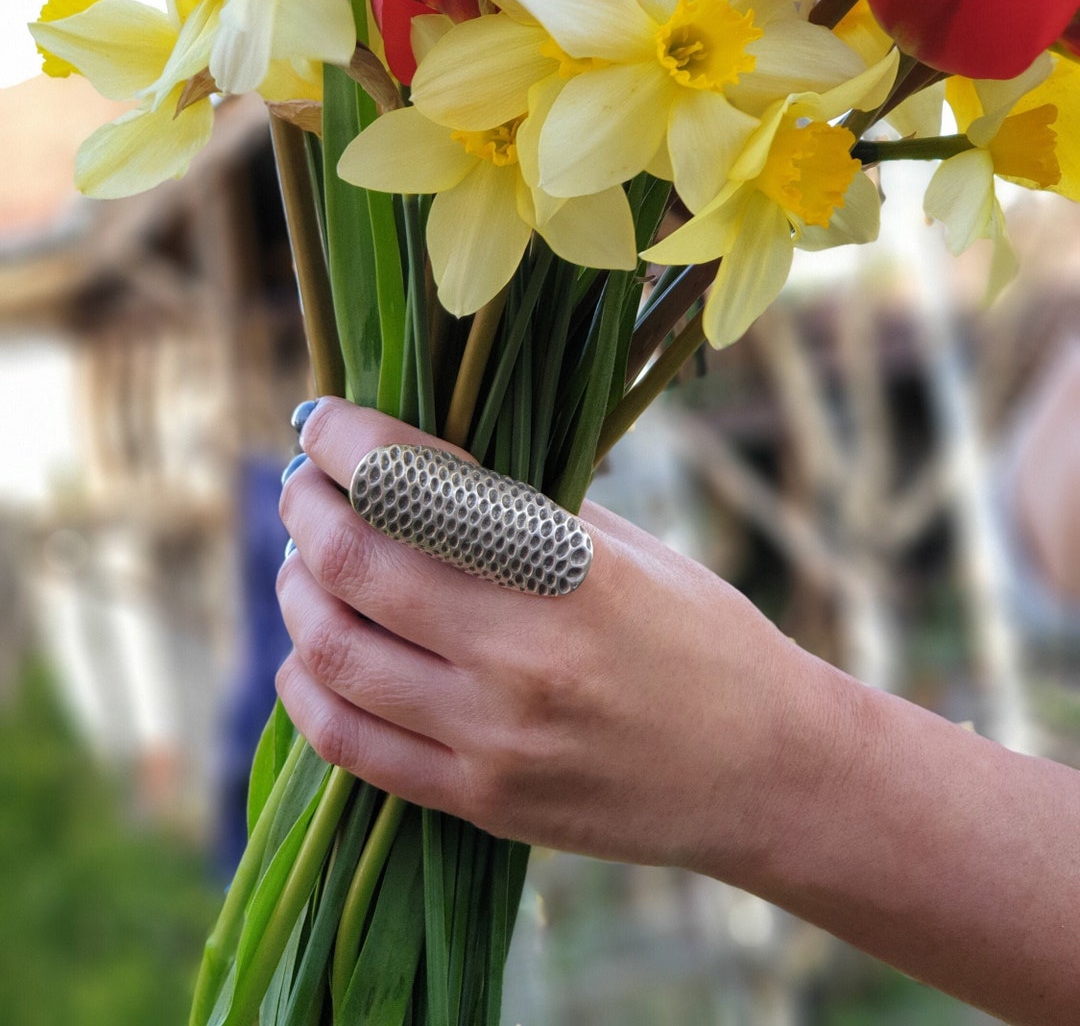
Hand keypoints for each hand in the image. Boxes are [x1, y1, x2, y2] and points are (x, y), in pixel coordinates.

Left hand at [276, 397, 830, 876]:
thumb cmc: (705, 637)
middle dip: (306, 506)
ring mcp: (495, 737)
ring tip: (302, 563)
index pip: (416, 484)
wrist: (765, 773)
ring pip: (333, 651)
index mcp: (569, 567)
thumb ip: (521, 509)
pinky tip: (308, 653)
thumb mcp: (628, 548)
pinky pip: (350, 745)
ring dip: (295, 591)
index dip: (347, 440)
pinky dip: (306, 689)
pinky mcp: (480, 799)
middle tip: (302, 486)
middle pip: (355, 561)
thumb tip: (409, 464)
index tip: (321, 421)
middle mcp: (523, 653)